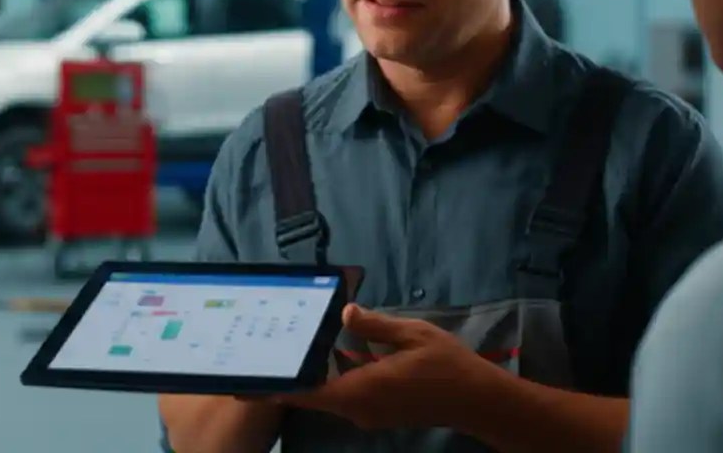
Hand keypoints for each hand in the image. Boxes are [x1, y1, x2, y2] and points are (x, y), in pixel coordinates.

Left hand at [268, 303, 500, 431]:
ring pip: (330, 392)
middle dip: (290, 374)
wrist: (478, 400)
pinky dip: (338, 373)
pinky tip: (336, 347)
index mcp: (361, 391)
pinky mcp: (379, 411)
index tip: (244, 383)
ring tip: (293, 344)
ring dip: (315, 372)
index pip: (307, 393)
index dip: (274, 388)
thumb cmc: (446, 365)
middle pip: (313, 394)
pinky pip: (348, 392)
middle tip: (263, 351)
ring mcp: (369, 412)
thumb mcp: (412, 334)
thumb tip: (345, 310)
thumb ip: (375, 324)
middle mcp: (359, 408)